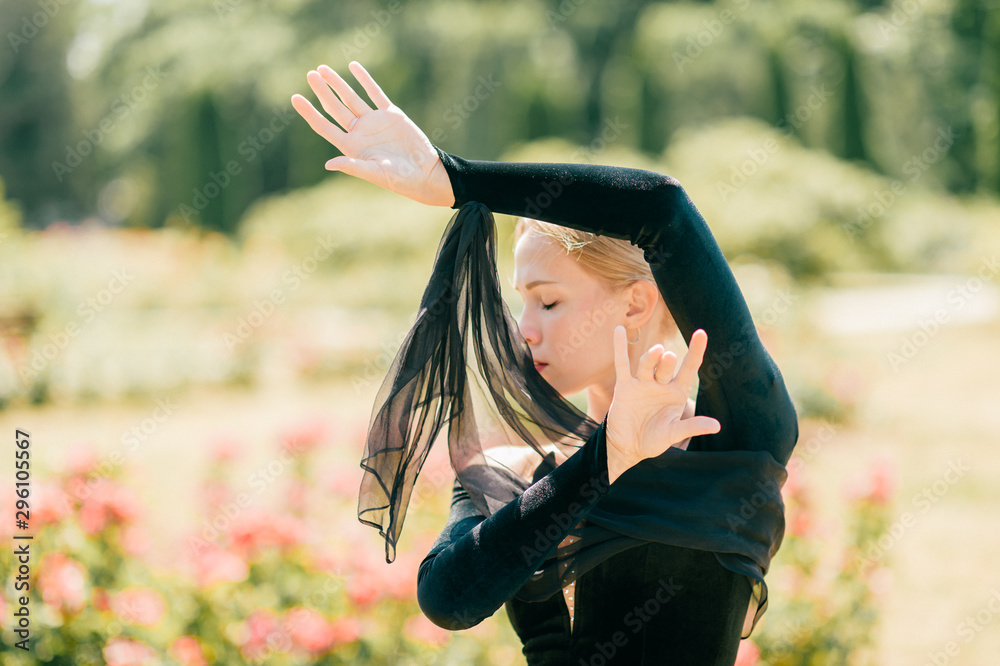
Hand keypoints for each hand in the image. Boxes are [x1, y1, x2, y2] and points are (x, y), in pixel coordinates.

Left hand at [290, 61, 454, 206]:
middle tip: (310, 75)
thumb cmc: (399, 179)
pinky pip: (375, 93)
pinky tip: (353, 67)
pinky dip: (364, 80)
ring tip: (322, 69)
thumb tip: (328, 164)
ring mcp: (374, 122)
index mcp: (351, 147)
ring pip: (351, 98)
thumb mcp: (374, 173)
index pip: (324, 126)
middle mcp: (360, 132)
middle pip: (335, 108)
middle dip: (322, 91)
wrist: (425, 173)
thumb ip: (352, 166)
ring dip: (337, 84)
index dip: (309, 113)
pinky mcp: (391, 114)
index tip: (295, 97)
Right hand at [604, 326, 720, 483]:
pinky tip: (619, 330)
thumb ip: (692, 427)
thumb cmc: (653, 440)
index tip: (701, 333)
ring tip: (657, 351)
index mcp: (676, 392)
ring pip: (647, 364)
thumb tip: (717, 426)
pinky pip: (622, 365)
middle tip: (669, 357)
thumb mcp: (674, 434)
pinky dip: (620, 347)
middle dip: (667, 361)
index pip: (689, 368)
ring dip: (651, 357)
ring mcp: (642, 384)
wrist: (628, 447)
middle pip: (666, 366)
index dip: (695, 351)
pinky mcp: (624, 387)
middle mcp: (660, 384)